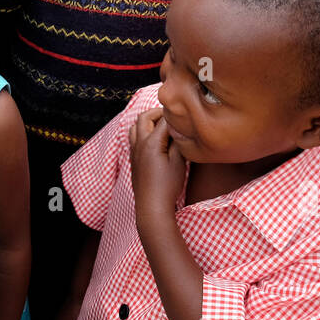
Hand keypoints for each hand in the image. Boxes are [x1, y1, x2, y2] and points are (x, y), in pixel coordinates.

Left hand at [130, 107, 186, 221]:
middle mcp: (139, 144)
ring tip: (162, 126)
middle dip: (158, 113)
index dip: (175, 116)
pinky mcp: (133, 159)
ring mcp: (134, 151)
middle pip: (144, 117)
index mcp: (151, 143)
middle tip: (172, 117)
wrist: (152, 206)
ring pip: (135, 126)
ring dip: (147, 121)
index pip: (163, 119)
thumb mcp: (179, 162)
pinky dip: (142, 131)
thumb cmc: (167, 186)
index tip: (186, 115)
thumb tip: (178, 128)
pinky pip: (134, 137)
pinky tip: (154, 139)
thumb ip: (178, 141)